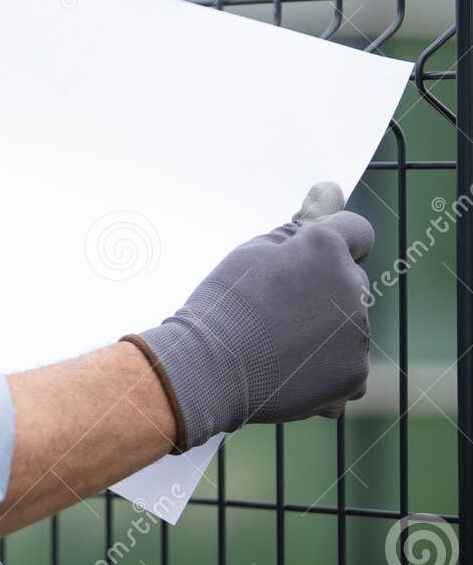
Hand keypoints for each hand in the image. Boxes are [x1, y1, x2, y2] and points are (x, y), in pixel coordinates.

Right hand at [123, 182, 373, 451]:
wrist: (207, 369)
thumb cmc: (223, 304)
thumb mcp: (255, 254)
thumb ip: (301, 225)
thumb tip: (332, 189)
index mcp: (327, 248)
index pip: (357, 232)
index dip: (329, 247)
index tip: (302, 264)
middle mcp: (352, 287)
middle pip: (352, 281)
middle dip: (324, 291)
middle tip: (274, 309)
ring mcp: (357, 335)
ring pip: (350, 325)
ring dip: (324, 331)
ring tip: (274, 343)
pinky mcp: (355, 375)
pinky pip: (348, 366)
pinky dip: (325, 370)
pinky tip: (287, 369)